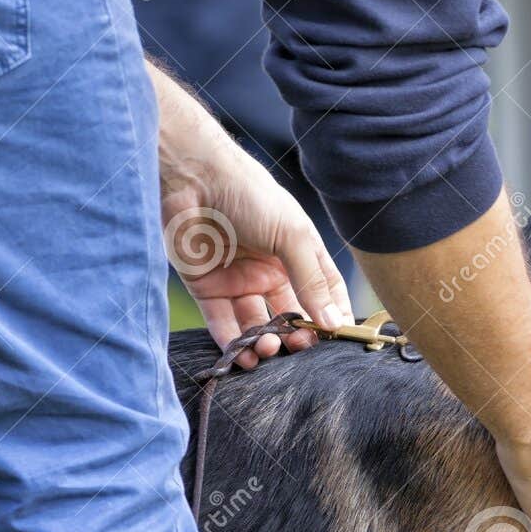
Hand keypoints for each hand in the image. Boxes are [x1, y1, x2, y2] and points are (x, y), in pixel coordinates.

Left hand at [149, 61, 352, 367]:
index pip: (322, 292)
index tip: (338, 341)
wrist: (192, 177)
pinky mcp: (206, 286)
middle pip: (288, 314)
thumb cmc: (250, 195)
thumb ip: (311, 281)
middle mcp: (269, 269)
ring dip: (263, 342)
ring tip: (266, 349)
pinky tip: (242, 354)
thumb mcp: (292, 236)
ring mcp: (238, 279)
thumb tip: (334, 323)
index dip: (331, 316)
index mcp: (297, 253)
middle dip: (294, 336)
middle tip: (297, 348)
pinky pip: (222, 322)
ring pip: (255, 323)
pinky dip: (232, 342)